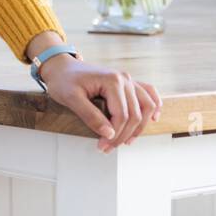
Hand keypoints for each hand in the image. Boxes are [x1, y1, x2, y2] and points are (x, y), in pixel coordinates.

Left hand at [38, 55, 162, 152]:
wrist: (61, 67)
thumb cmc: (63, 80)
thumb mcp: (71, 98)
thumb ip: (90, 116)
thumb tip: (109, 134)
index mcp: (113, 81)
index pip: (122, 115)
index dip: (115, 134)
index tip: (103, 146)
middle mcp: (125, 79)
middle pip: (135, 114)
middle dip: (124, 135)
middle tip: (109, 148)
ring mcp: (128, 80)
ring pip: (147, 105)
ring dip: (140, 126)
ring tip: (127, 141)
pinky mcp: (127, 82)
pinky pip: (148, 93)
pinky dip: (154, 106)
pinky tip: (154, 118)